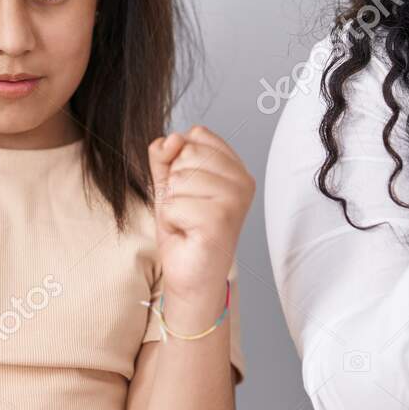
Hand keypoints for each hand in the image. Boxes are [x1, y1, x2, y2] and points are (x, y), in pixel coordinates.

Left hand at [148, 126, 254, 325]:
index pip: (196, 135)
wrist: (191, 274)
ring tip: (188, 222)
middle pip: (187, 153)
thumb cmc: (185, 230)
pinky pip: (174, 204)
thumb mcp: (169, 183)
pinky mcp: (220, 219)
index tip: (190, 190)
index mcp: (236, 168)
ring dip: (173, 205)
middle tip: (188, 210)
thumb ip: (165, 155)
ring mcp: (235, 200)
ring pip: (179, 178)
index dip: (179, 162)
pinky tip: (188, 234)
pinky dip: (171, 222)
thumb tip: (171, 138)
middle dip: (175, 184)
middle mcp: (242, 181)